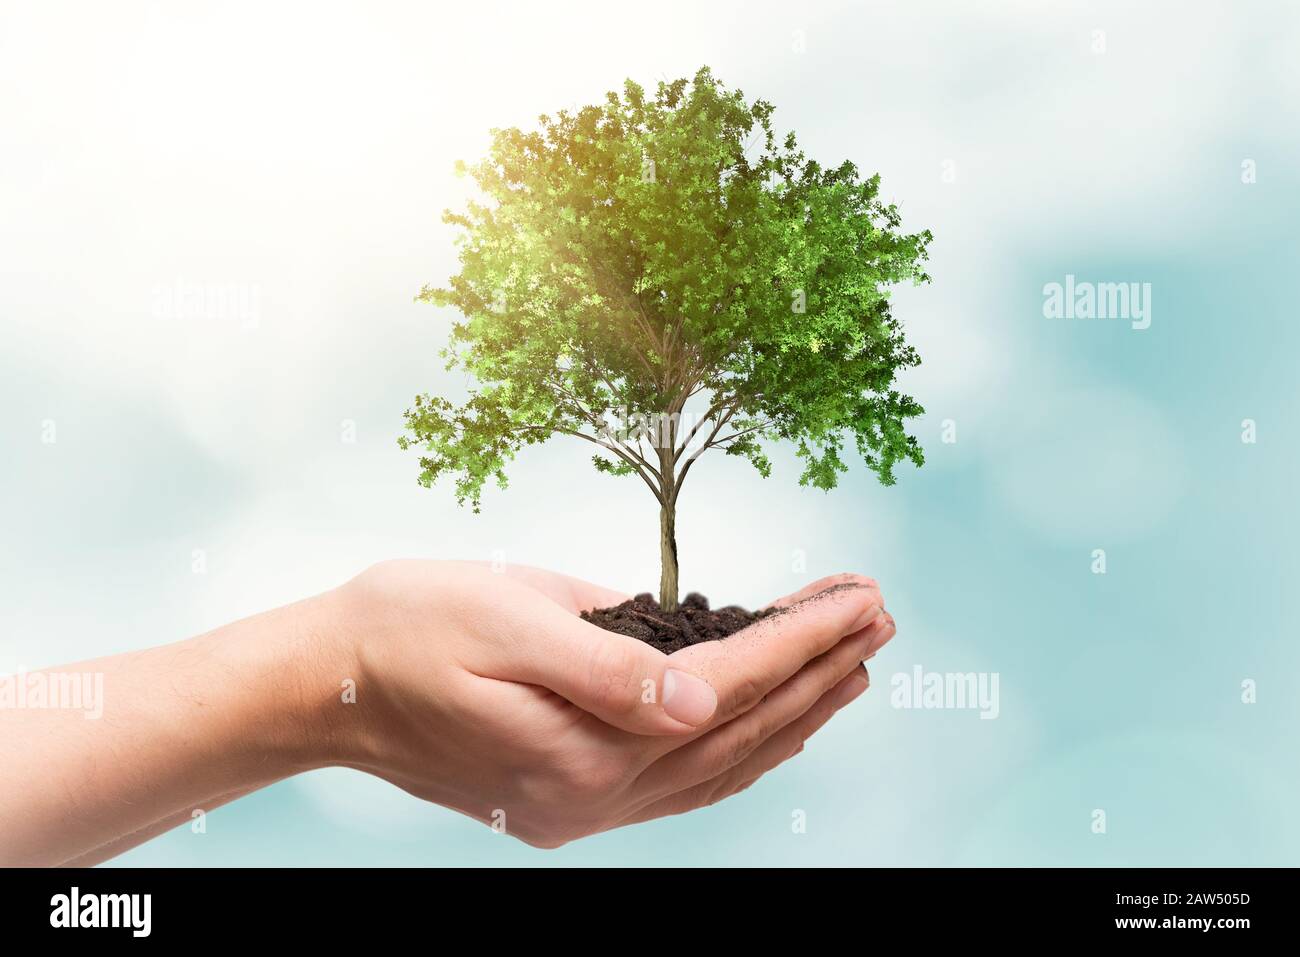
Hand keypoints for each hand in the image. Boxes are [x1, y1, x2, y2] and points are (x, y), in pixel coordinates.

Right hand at [323, 561, 896, 846]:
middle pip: (738, 731)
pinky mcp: (569, 802)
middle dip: (817, 672)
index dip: (801, 639)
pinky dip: (740, 752)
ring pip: (720, 767)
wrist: (331, 685)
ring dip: (793, 716)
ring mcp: (582, 808)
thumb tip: (703, 696)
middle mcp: (592, 794)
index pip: (726, 686)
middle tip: (879, 618)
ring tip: (851, 668)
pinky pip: (682, 786)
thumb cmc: (409, 627)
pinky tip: (771, 728)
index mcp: (582, 745)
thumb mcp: (504, 619)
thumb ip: (608, 665)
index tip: (858, 596)